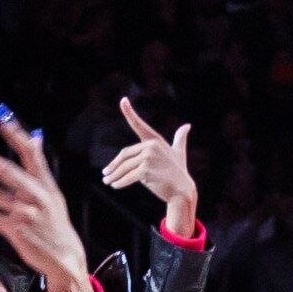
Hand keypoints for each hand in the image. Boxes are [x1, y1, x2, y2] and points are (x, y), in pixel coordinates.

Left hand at [0, 106, 95, 291]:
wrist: (65, 258)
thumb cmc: (54, 223)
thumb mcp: (52, 193)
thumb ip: (39, 166)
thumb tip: (36, 135)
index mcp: (45, 184)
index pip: (30, 152)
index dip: (15, 133)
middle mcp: (37, 195)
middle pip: (6, 170)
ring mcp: (27, 213)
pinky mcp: (17, 231)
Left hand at [102, 96, 198, 232]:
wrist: (183, 191)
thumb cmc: (179, 172)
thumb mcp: (179, 152)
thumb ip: (180, 138)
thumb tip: (187, 126)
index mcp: (156, 140)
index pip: (139, 125)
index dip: (129, 112)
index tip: (123, 100)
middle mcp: (152, 146)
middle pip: (125, 155)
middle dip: (114, 165)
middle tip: (105, 174)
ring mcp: (149, 158)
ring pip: (125, 167)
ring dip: (114, 175)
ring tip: (107, 181)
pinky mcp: (146, 171)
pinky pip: (128, 176)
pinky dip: (120, 182)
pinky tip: (115, 186)